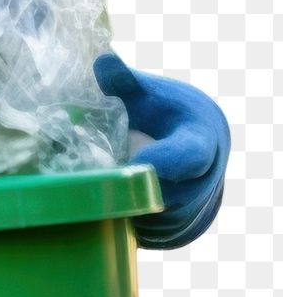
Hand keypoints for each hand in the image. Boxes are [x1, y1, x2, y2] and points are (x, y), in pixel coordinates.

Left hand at [93, 51, 229, 249]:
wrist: (197, 144)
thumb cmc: (165, 113)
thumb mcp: (148, 95)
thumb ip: (124, 82)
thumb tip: (102, 60)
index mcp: (199, 142)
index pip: (189, 157)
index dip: (163, 162)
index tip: (134, 160)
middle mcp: (203, 181)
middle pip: (165, 195)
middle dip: (130, 188)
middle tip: (93, 177)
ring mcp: (193, 209)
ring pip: (155, 221)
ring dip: (126, 209)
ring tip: (96, 188)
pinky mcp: (179, 229)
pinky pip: (150, 236)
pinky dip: (127, 225)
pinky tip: (105, 205)